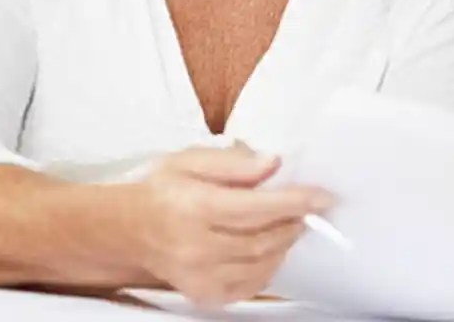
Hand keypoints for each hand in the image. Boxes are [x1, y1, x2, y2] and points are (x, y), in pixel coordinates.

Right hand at [132, 146, 332, 306]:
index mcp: (194, 207)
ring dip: (284, 244)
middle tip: (307, 208)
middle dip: (293, 222)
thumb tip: (273, 163)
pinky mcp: (203, 293)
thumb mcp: (191, 160)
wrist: (131, 228)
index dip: (295, 202)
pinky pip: (249, 286)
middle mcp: (195, 246)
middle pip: (262, 239)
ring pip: (259, 265)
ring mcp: (199, 275)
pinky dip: (268, 267)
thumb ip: (233, 162)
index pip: (255, 207)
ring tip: (289, 224)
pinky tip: (270, 249)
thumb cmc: (164, 190)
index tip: (323, 197)